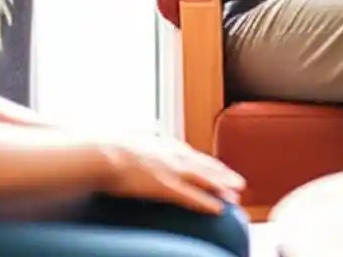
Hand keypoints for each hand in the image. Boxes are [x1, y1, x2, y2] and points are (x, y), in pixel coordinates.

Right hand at [101, 135, 245, 213]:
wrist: (103, 152)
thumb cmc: (109, 147)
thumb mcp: (127, 138)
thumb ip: (139, 138)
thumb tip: (138, 132)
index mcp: (162, 144)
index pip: (190, 154)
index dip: (206, 163)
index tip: (218, 167)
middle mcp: (171, 155)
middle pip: (203, 165)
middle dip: (222, 174)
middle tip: (239, 182)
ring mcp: (170, 170)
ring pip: (203, 179)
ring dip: (222, 186)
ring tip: (236, 194)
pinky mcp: (165, 186)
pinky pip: (190, 196)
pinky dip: (206, 202)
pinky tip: (218, 209)